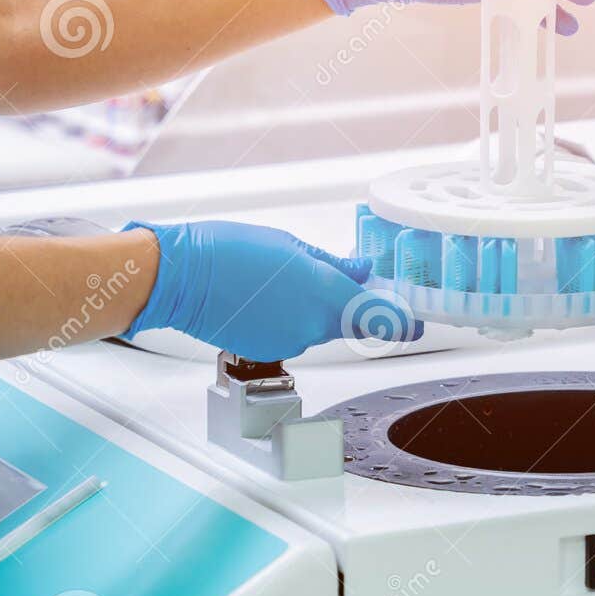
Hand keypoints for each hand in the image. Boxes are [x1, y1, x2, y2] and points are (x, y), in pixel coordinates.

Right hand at [124, 221, 417, 360]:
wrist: (177, 278)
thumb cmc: (226, 252)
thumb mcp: (289, 246)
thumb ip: (333, 264)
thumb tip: (363, 271)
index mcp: (326, 295)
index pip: (381, 318)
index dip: (404, 321)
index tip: (417, 319)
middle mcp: (313, 327)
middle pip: (351, 322)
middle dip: (354, 304)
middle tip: (348, 281)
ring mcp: (289, 342)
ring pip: (320, 327)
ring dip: (316, 308)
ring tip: (285, 278)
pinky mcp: (266, 349)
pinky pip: (292, 334)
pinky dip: (290, 317)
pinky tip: (267, 296)